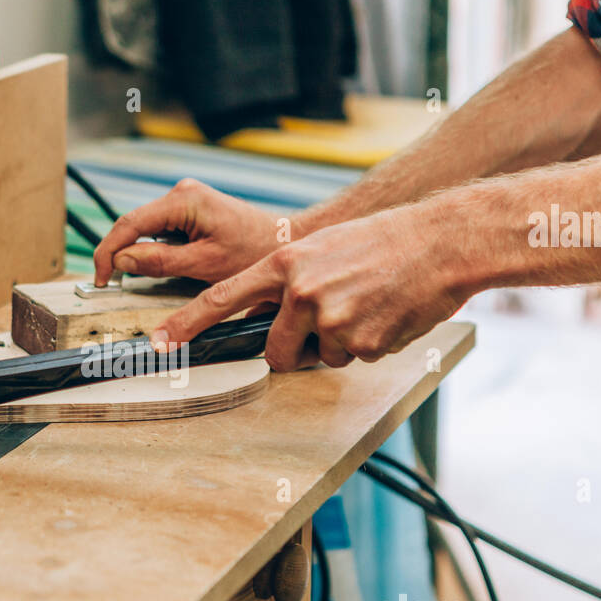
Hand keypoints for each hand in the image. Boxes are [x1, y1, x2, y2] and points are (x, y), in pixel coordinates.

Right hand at [92, 178, 295, 285]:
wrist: (283, 240)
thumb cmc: (253, 252)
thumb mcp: (204, 264)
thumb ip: (160, 262)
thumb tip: (122, 261)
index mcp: (184, 200)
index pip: (129, 224)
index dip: (108, 252)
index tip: (101, 278)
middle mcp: (181, 192)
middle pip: (134, 224)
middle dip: (121, 253)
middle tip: (111, 284)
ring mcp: (185, 199)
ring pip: (146, 229)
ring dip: (140, 252)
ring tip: (140, 277)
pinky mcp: (190, 209)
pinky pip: (161, 230)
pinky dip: (155, 249)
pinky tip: (165, 266)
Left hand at [155, 204, 473, 370]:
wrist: (441, 241)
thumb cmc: (385, 242)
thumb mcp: (323, 248)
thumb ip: (291, 281)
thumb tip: (274, 322)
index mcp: (284, 264)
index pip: (221, 298)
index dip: (186, 324)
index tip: (159, 344)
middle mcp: (300, 293)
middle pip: (275, 352)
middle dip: (295, 352)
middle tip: (328, 325)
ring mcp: (330, 320)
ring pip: (321, 357)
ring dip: (342, 345)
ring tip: (369, 306)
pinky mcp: (361, 343)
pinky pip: (355, 359)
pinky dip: (371, 345)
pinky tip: (388, 314)